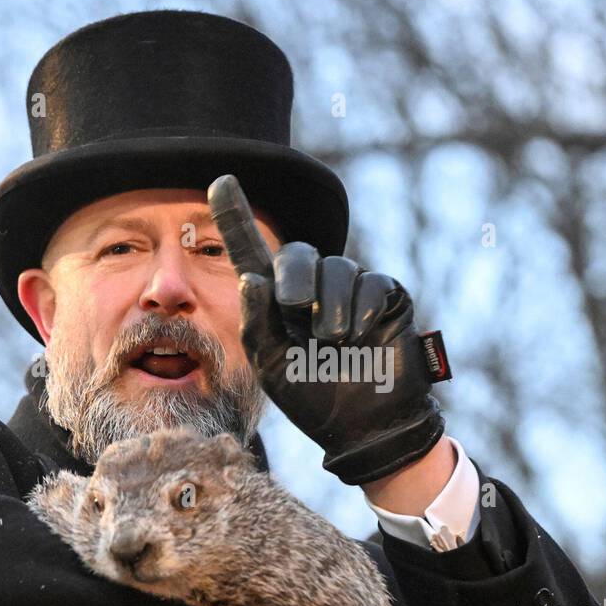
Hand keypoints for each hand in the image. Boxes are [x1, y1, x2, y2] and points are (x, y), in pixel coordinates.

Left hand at [208, 174, 448, 485]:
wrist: (362, 426)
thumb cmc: (312, 396)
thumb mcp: (270, 363)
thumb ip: (257, 321)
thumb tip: (254, 278)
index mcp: (276, 299)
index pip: (251, 249)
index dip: (235, 215)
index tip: (220, 180)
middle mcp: (312, 285)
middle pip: (297, 253)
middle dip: (294, 278)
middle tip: (295, 312)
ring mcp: (351, 288)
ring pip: (336, 268)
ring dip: (328, 307)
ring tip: (332, 341)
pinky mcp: (386, 296)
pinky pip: (371, 283)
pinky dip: (359, 311)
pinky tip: (358, 337)